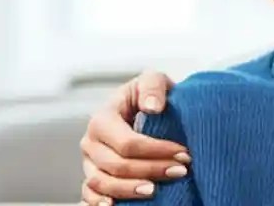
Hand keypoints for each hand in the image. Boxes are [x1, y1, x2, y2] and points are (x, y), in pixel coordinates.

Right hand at [80, 71, 188, 203]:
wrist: (145, 111)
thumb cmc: (149, 97)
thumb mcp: (153, 81)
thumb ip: (152, 86)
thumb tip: (153, 107)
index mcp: (102, 118)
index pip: (127, 143)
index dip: (156, 151)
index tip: (184, 153)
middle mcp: (91, 142)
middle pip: (117, 166)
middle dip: (151, 170)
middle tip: (181, 171)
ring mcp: (89, 163)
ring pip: (103, 184)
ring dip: (131, 190)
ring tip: (157, 190)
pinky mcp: (92, 179)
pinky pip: (89, 196)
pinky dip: (100, 203)